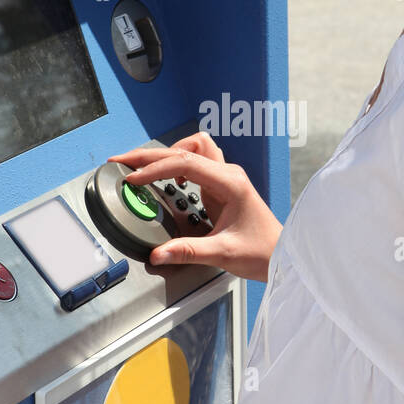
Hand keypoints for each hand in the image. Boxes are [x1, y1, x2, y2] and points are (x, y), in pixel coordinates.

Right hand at [106, 132, 282, 281]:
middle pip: (184, 150)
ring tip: (141, 167)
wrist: (281, 254)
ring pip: (191, 149)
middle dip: (151, 155)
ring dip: (165, 155)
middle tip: (123, 161)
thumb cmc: (261, 251)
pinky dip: (176, 164)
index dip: (155, 169)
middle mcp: (228, 174)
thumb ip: (188, 252)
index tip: (133, 178)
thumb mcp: (223, 253)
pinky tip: (167, 180)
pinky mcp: (221, 185)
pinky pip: (194, 162)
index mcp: (230, 183)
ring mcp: (225, 177)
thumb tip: (158, 254)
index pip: (185, 163)